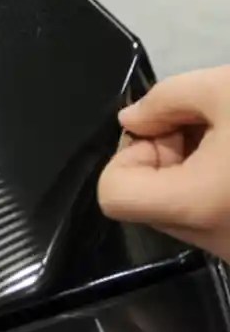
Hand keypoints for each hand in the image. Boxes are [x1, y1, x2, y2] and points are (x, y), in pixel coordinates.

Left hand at [98, 66, 229, 260]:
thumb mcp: (225, 89)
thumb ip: (164, 99)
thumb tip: (132, 122)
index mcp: (196, 205)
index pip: (114, 195)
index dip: (129, 156)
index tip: (166, 130)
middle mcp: (214, 242)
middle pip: (147, 201)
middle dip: (166, 156)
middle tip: (209, 127)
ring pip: (181, 208)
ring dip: (194, 168)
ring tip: (229, 140)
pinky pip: (212, 217)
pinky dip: (217, 185)